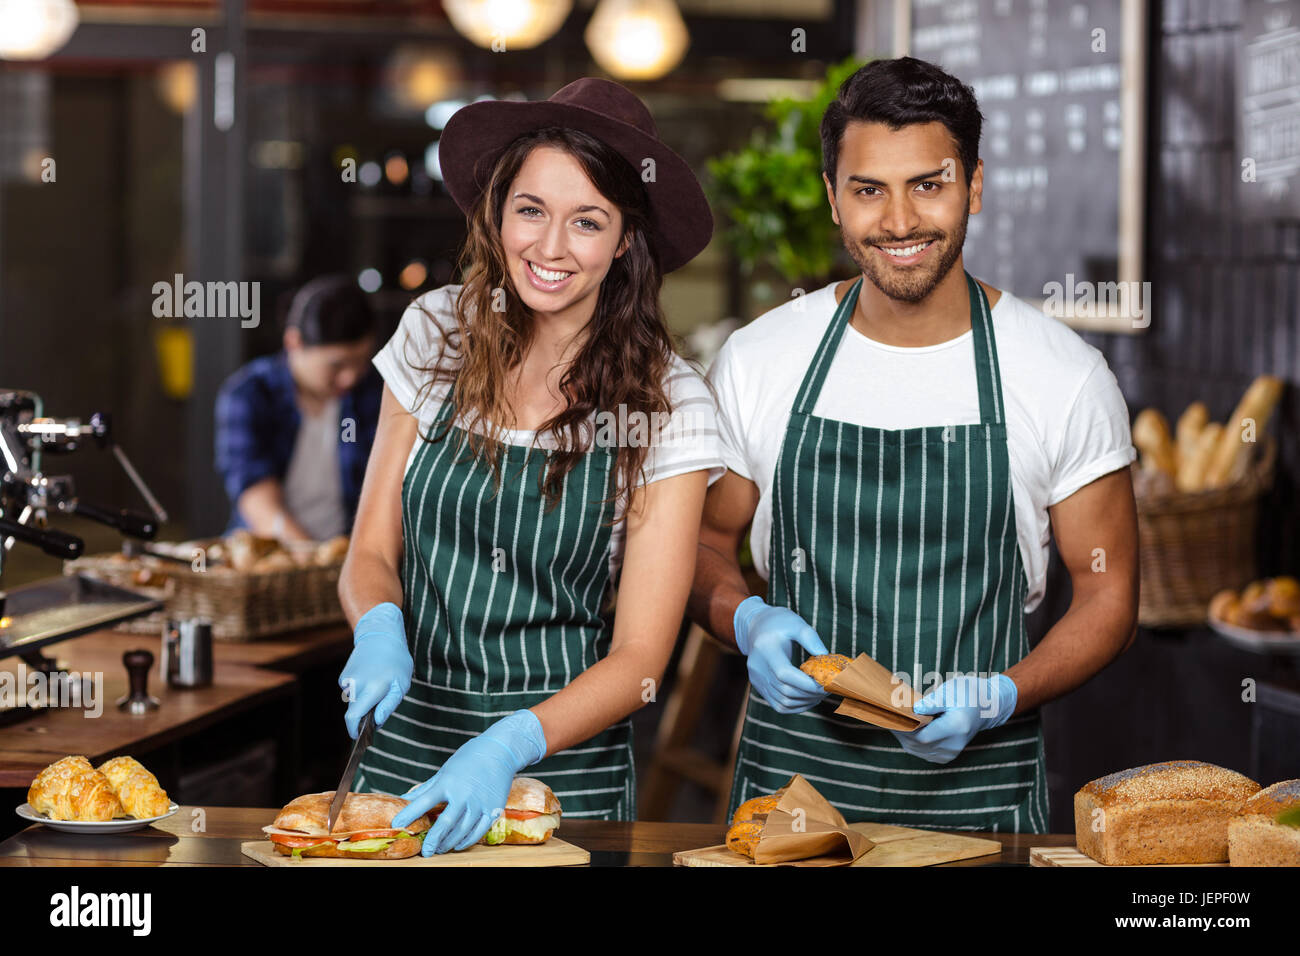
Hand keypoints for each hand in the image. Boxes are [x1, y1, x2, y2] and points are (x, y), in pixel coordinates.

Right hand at [338, 602, 412, 738]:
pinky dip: (359, 691)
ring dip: (363, 700)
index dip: (353, 731)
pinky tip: (369, 677)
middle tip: (378, 708)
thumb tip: (376, 722)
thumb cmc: (396, 661)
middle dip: (363, 716)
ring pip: (354, 702)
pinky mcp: (343, 676)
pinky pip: (350, 692)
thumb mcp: (401, 684)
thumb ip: (389, 705)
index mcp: (372, 688)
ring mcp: (347, 680)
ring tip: (378, 684)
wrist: (380, 635)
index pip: (353, 717)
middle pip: (354, 712)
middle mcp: (356, 685)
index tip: (357, 737)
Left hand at [390, 709, 546, 855]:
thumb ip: (426, 788)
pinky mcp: (494, 808)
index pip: (424, 801)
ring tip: (441, 848)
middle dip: (433, 840)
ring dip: (450, 842)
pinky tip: (459, 845)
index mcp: (448, 782)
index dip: (409, 814)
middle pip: (445, 823)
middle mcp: (464, 794)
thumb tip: (404, 799)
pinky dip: (468, 840)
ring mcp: (480, 802)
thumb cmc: (469, 757)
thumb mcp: (445, 770)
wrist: (501, 750)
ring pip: (462, 830)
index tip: (396, 824)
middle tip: (426, 852)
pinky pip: (480, 830)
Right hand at [733, 595, 828, 713]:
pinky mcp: (759, 686)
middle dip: (810, 693)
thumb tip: (826, 657)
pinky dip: (796, 706)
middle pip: (785, 690)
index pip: (785, 674)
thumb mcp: (796, 623)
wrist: (756, 627)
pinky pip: (778, 705)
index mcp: (766, 649)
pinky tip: (808, 699)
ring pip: (783, 702)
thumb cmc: (779, 622)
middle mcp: (758, 667)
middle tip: (829, 689)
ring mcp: (756, 679)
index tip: (826, 683)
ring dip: (805, 702)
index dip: (807, 683)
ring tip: (821, 693)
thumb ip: (811, 638)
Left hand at [890, 673, 1017, 762]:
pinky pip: (922, 752)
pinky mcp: (946, 756)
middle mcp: (954, 744)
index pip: (922, 736)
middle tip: (888, 715)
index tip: (892, 716)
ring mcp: (951, 753)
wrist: (987, 707)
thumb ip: (932, 702)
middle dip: (901, 731)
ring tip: (895, 720)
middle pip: (917, 744)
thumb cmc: (968, 693)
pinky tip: (907, 728)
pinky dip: (911, 742)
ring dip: (903, 736)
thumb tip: (914, 711)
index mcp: (957, 727)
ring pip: (917, 750)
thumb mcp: (950, 690)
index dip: (904, 729)